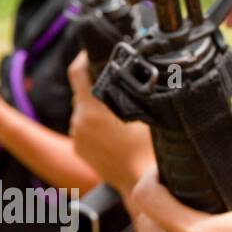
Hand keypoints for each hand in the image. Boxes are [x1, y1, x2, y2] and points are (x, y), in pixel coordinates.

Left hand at [67, 51, 155, 195]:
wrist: (142, 184)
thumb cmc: (151, 151)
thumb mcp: (154, 112)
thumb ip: (144, 90)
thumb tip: (151, 65)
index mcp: (94, 108)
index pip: (78, 70)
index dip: (87, 55)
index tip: (99, 48)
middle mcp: (79, 120)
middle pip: (84, 88)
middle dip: (100, 81)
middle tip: (123, 78)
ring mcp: (78, 136)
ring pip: (85, 108)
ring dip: (100, 104)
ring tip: (125, 109)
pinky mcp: (80, 147)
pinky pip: (86, 125)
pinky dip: (98, 122)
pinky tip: (119, 129)